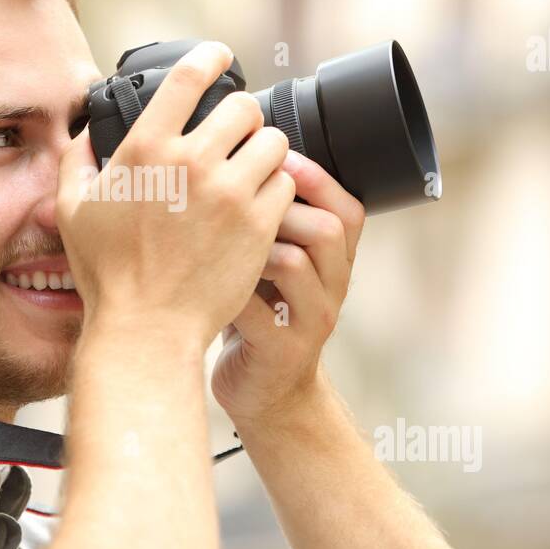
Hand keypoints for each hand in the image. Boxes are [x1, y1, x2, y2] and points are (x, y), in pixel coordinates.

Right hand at [56, 41, 295, 351]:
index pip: (189, 78)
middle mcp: (191, 162)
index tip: (221, 57)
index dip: (211, 58)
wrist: (148, 328)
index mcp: (145, 149)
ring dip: (265, 153)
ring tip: (254, 171)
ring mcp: (229, 193)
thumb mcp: (72, 210)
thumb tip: (87, 133)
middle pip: (244, 108)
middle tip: (238, 137)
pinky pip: (285, 184)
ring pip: (274, 143)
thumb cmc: (107, 274)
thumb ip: (76, 160)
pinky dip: (278, 190)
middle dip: (244, 119)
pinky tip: (262, 205)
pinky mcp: (259, 223)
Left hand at [211, 150, 364, 425]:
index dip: (316, 178)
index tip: (275, 156)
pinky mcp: (283, 352)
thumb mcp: (274, 268)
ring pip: (297, 264)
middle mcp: (333, 289)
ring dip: (254, 242)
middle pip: (329, 229)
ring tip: (217, 236)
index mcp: (334, 262)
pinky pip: (260, 310)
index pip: (347, 209)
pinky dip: (229, 288)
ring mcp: (312, 323)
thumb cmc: (261, 316)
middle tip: (236, 195)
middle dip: (280, 204)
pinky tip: (201, 279)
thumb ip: (270, 224)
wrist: (266, 392)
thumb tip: (237, 159)